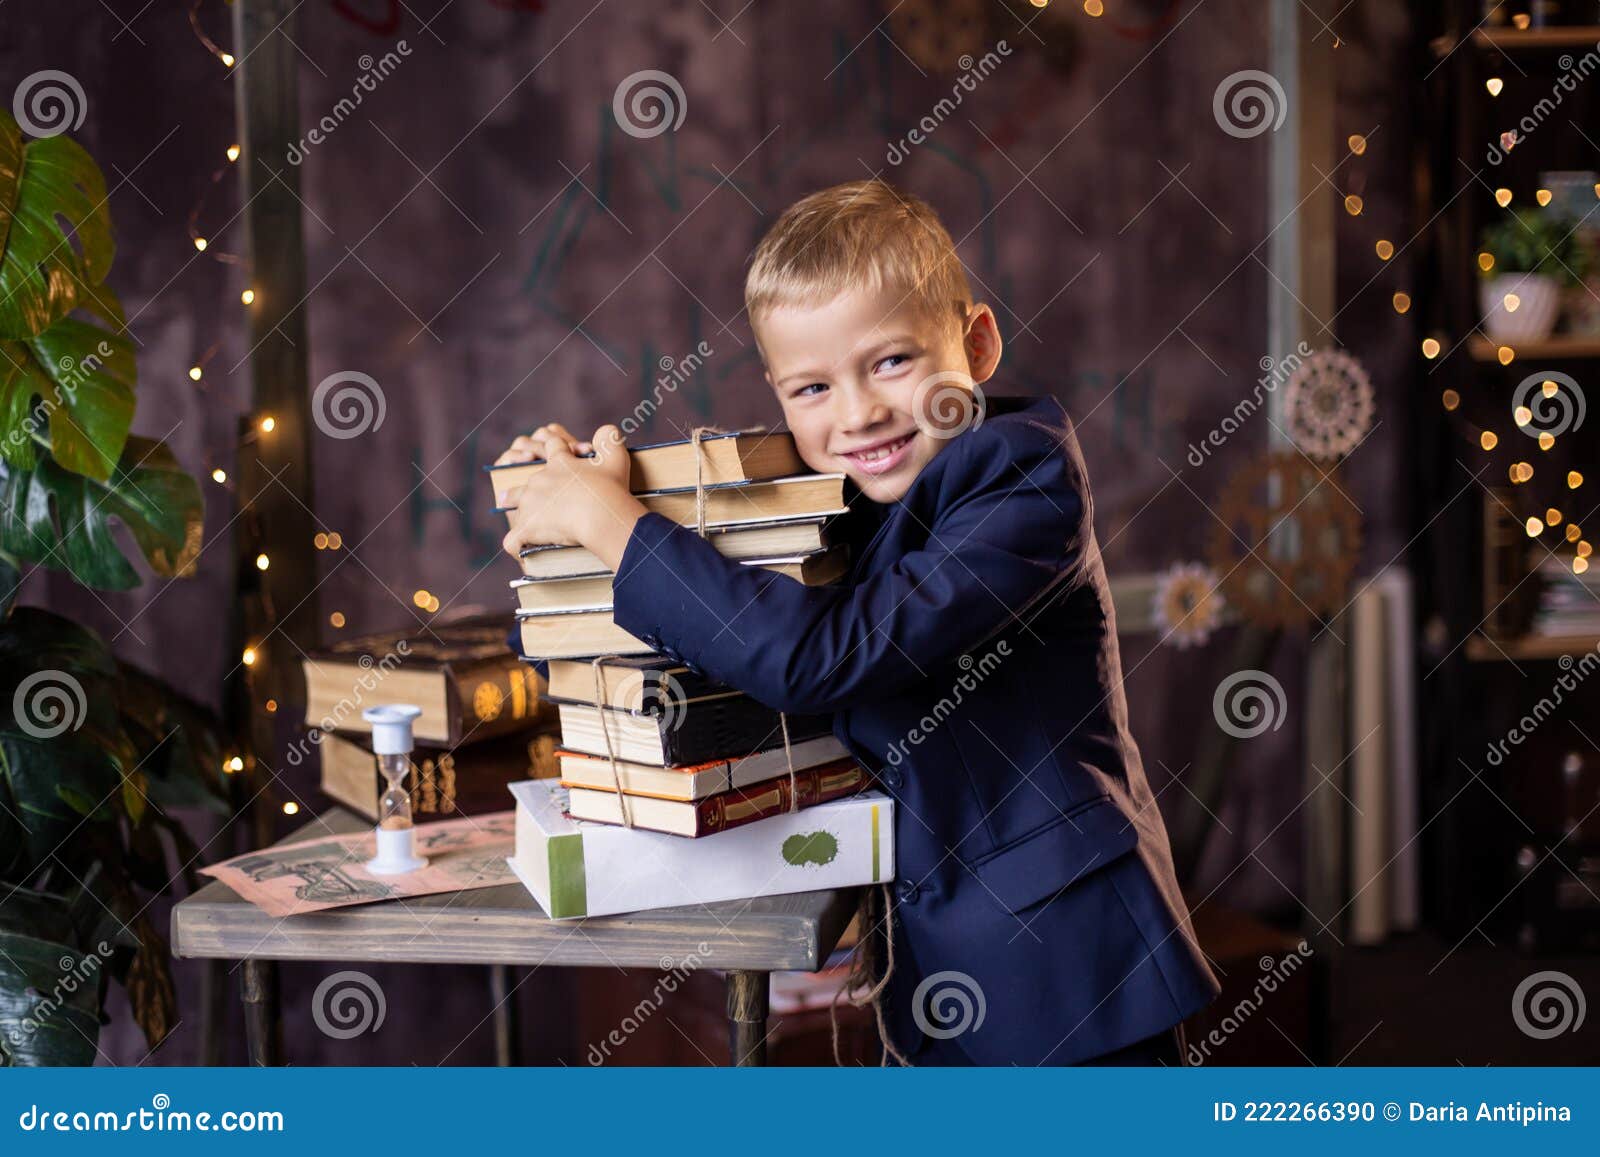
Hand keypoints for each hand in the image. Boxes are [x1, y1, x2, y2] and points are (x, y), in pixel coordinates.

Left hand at [500, 425, 644, 568]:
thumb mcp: (615, 458)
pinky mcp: (527, 527)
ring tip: (527, 524)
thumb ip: (610, 440)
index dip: (554, 451)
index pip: (551, 447)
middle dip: (533, 488)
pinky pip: (513, 539)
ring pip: (514, 503)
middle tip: (542, 501)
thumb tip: (607, 429)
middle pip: (528, 479)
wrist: (600, 513)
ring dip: (520, 513)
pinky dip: (517, 545)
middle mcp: (539, 479)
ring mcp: (530, 503)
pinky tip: (520, 549)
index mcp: (559, 462)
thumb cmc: (610, 488)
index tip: (558, 461)